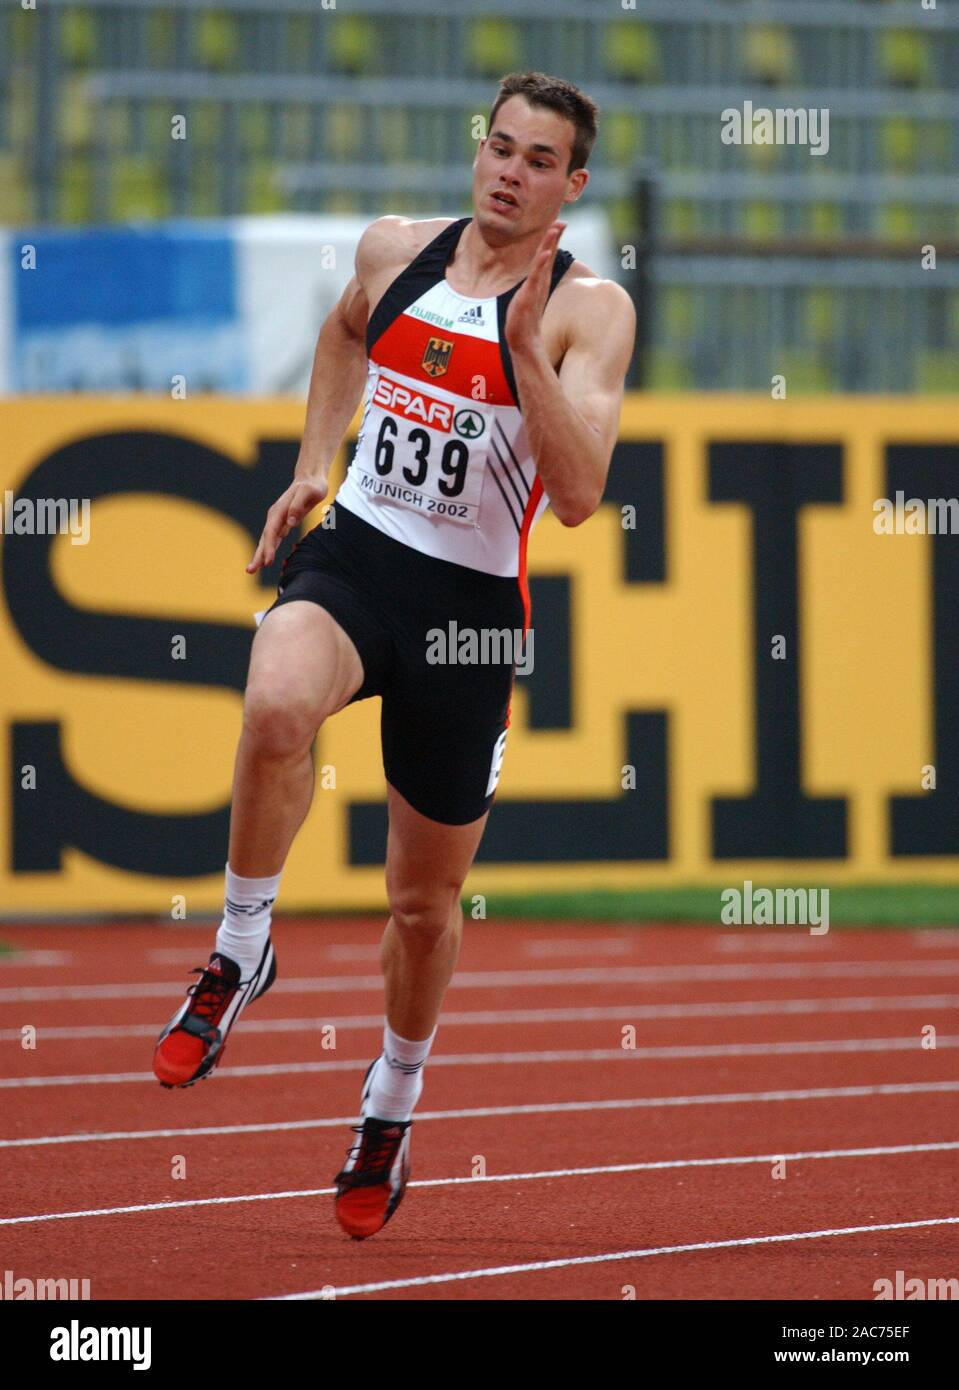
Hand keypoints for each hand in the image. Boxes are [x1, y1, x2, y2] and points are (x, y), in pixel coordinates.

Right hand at [246, 476, 327, 573]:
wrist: (310, 478)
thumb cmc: (312, 486)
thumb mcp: (310, 492)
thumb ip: (298, 506)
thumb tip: (290, 522)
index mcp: (280, 510)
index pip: (271, 532)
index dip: (268, 547)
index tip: (267, 562)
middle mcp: (275, 516)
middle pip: (264, 538)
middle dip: (258, 555)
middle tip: (250, 570)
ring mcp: (278, 520)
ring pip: (267, 540)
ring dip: (260, 554)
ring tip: (252, 569)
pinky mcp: (283, 523)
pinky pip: (274, 539)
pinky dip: (269, 550)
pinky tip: (266, 560)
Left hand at [505, 221, 565, 353]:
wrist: (523, 339)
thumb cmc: (524, 319)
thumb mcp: (527, 297)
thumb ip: (531, 287)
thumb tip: (531, 283)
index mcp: (539, 280)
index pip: (547, 256)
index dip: (553, 240)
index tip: (559, 225)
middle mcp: (540, 281)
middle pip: (548, 254)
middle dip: (554, 237)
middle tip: (562, 222)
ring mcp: (536, 287)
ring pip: (544, 261)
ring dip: (550, 244)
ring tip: (555, 230)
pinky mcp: (530, 294)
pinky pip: (536, 275)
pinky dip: (541, 263)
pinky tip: (545, 252)